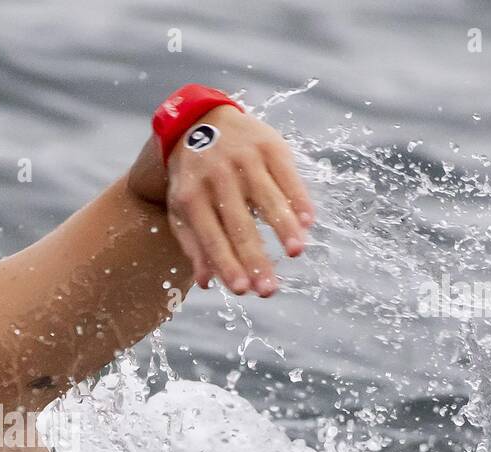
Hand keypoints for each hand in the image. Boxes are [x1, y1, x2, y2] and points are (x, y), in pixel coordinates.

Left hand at [165, 106, 314, 295]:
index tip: (242, 291)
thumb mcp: (182, 208)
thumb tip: (207, 283)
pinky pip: (287, 176)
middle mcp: (217, 178)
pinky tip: (308, 223)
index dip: (227, 264)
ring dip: (283, 228)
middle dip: (256, 259)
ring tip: (296, 253)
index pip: (212, 238)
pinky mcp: (269, 145)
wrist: (199, 120)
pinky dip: (298, 200)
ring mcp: (244, 160)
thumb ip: (194, 245)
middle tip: (270, 290)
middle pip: (240, 225)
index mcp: (191, 197)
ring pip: (268, 199)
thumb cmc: (191, 177)